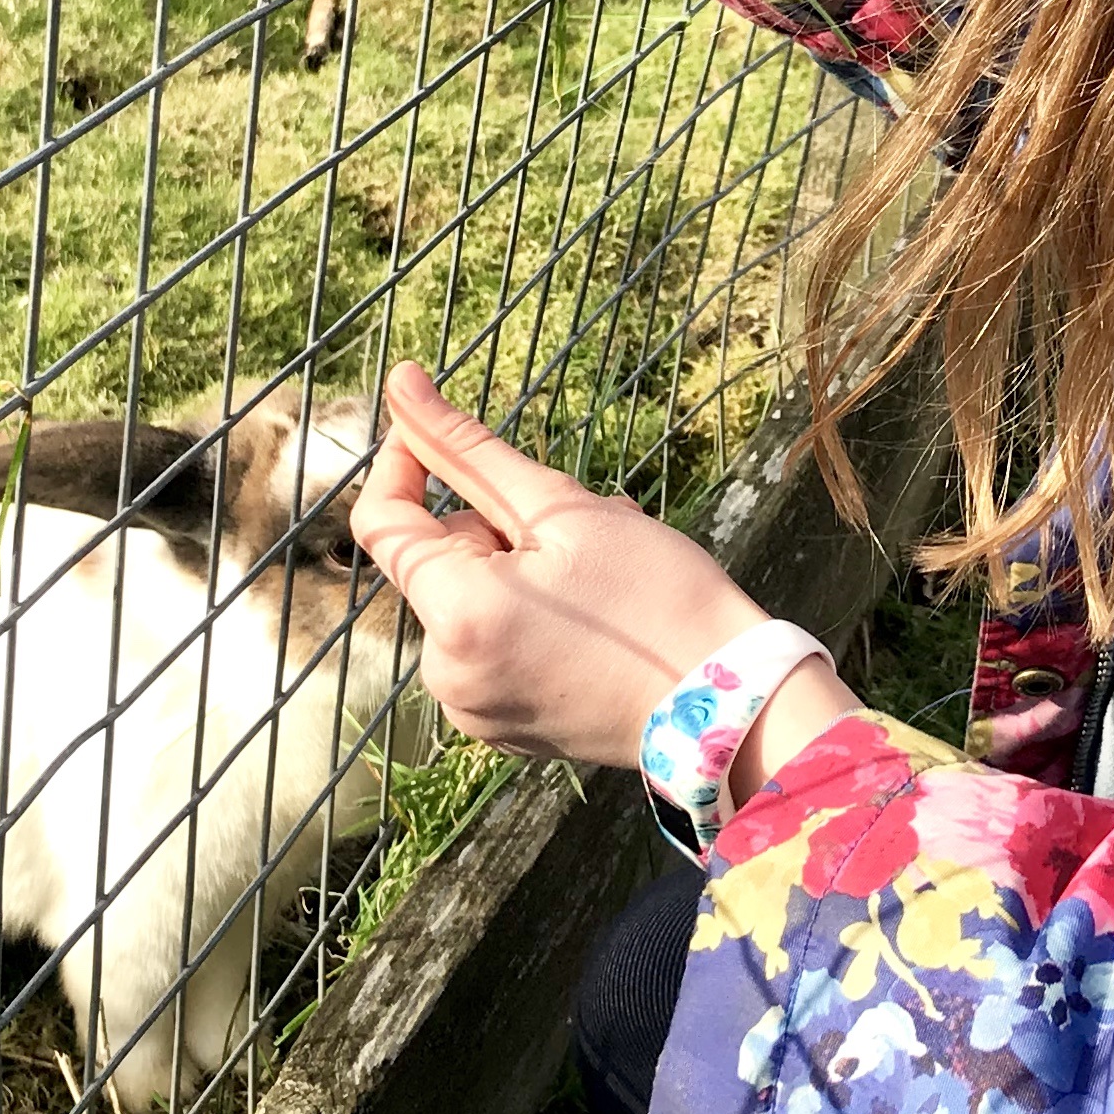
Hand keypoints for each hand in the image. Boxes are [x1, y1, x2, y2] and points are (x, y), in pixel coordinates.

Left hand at [353, 366, 862, 786]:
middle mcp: (446, 675)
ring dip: (514, 572)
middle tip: (578, 530)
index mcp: (458, 616)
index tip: (440, 432)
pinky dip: (523, 619)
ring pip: (467, 603)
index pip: (381, 523)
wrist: (731, 706)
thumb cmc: (658, 599)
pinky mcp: (500, 728)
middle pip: (439, 564)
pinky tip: (589, 620)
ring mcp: (472, 709)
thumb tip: (401, 385)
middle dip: (494, 530)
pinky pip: (489, 647)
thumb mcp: (563, 508)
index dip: (405, 464)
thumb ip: (468, 448)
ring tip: (594, 576)